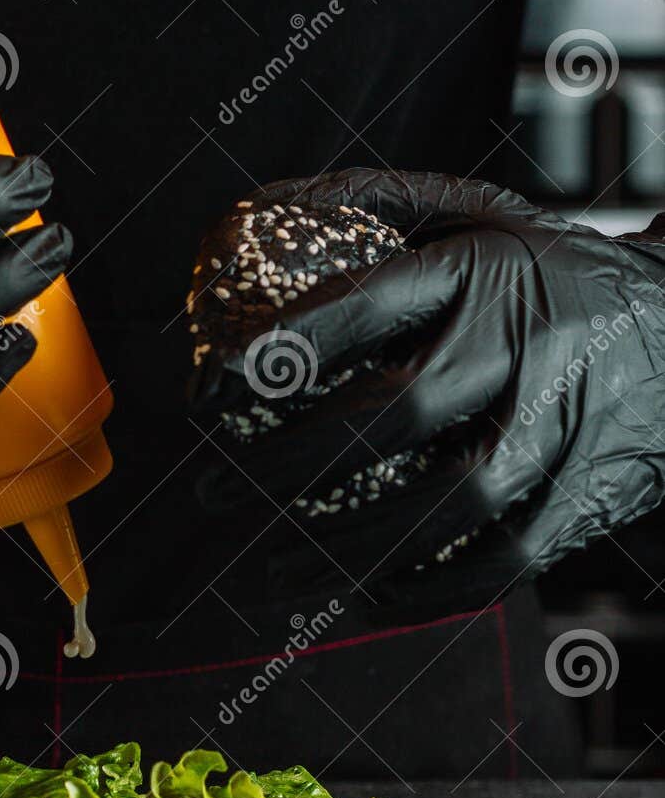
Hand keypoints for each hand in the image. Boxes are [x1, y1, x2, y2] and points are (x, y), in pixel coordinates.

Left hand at [192, 168, 664, 609]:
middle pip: (395, 415)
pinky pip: (502, 559)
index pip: (364, 309)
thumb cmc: (561, 276)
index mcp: (484, 273)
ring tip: (278, 567)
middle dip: (290, 463)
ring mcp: (561, 427)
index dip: (279, 355)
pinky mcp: (585, 496)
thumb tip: (272, 204)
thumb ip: (387, 204)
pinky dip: (431, 588)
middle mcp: (523, 347)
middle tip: (218, 492)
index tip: (212, 392)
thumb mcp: (488, 214)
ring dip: (349, 545)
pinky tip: (371, 593)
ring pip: (447, 502)